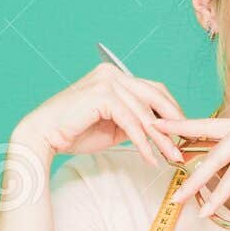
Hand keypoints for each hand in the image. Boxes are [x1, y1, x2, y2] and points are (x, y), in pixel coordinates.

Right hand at [15, 63, 186, 167]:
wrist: (43, 136)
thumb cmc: (74, 132)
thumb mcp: (113, 125)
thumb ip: (135, 121)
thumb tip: (162, 130)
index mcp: (114, 75)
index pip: (153, 89)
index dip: (172, 110)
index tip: (183, 131)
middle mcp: (112, 73)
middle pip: (155, 96)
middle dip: (174, 122)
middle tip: (186, 143)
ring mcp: (106, 81)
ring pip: (145, 112)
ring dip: (161, 138)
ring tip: (172, 156)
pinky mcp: (102, 95)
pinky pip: (132, 122)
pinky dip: (144, 143)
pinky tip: (150, 158)